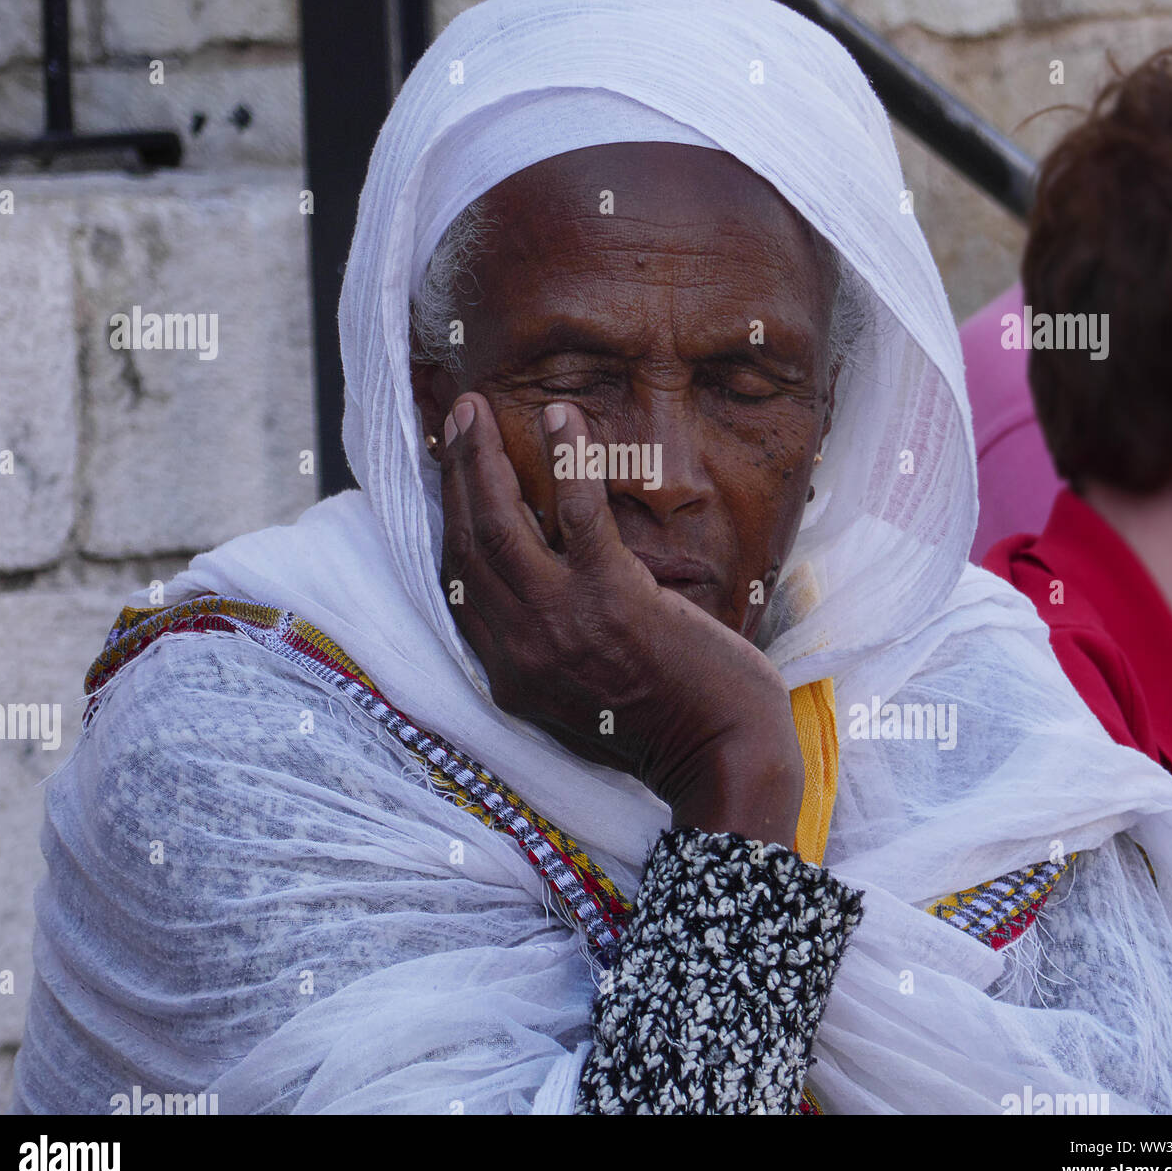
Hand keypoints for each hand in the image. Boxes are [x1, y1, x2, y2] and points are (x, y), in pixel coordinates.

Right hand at [438, 393, 803, 847]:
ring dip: (484, 459)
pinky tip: (561, 419)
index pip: (459, 585)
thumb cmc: (667, 725)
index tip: (449, 474)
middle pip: (467, 545)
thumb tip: (540, 588)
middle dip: (455, 475)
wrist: (723, 759)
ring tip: (477, 411)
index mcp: (510, 674)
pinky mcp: (613, 599)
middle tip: (456, 420)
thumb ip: (548, 650)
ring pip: (501, 525)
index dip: (448, 521)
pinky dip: (566, 460)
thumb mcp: (581, 698)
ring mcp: (562, 623)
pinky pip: (577, 514)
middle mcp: (520, 650)